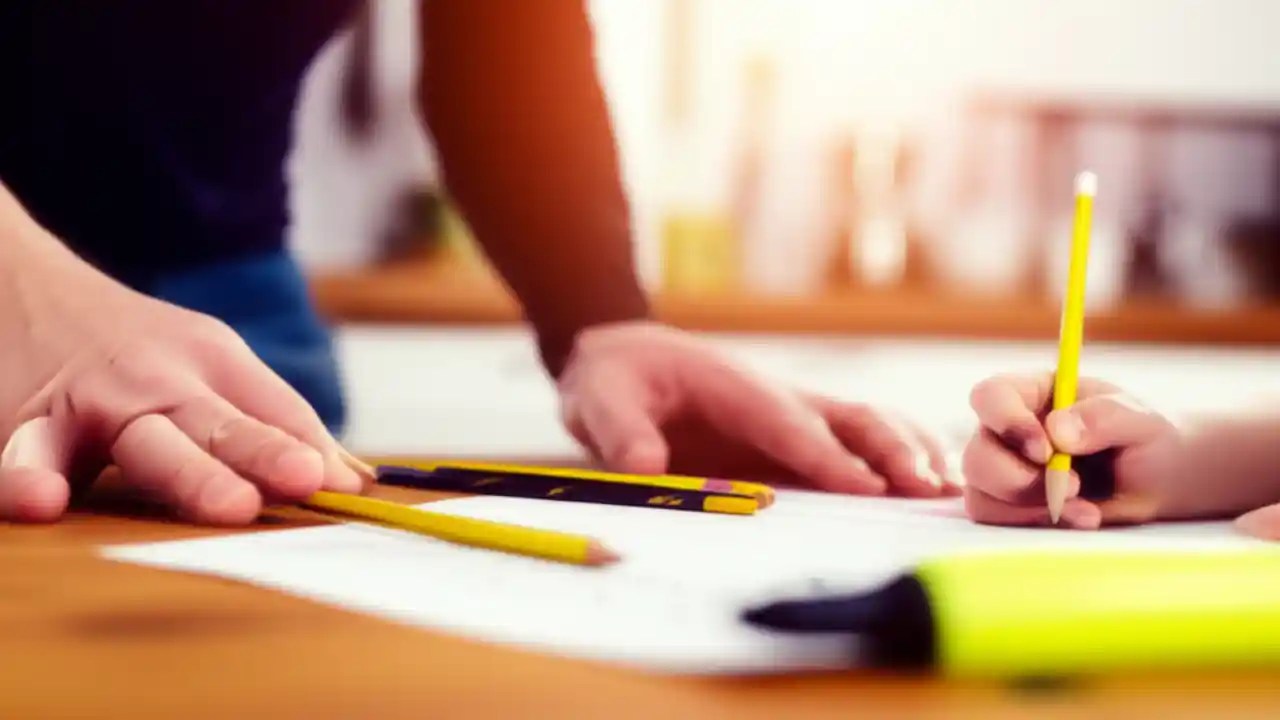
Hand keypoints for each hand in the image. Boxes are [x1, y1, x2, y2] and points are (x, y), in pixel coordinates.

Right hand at [0, 239, 365, 524]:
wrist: (13, 282)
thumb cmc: (132, 351)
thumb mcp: (204, 368)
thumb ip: (273, 425)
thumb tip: (355, 482)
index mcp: (212, 362)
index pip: (277, 411)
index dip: (314, 449)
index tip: (352, 488)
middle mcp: (159, 380)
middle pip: (220, 423)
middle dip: (263, 452)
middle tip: (304, 480)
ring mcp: (93, 402)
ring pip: (142, 441)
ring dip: (189, 472)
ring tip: (230, 505)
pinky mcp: (25, 426)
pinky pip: (24, 455)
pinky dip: (27, 477)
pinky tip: (43, 501)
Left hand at [556, 322, 956, 495]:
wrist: (623, 358)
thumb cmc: (614, 379)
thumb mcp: (597, 399)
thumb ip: (619, 430)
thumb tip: (644, 465)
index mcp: (732, 386)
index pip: (787, 423)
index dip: (827, 457)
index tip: (866, 489)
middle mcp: (774, 396)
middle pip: (846, 418)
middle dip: (890, 451)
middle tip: (928, 489)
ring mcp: (790, 413)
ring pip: (865, 424)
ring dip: (907, 450)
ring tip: (947, 488)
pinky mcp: (793, 433)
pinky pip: (854, 442)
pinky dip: (897, 455)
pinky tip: (930, 481)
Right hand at [962, 372, 1183, 528]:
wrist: (1158, 483)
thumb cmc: (1144, 440)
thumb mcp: (1138, 420)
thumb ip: (1103, 417)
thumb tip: (1058, 432)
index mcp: (1031, 394)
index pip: (991, 396)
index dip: (1007, 422)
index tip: (1045, 451)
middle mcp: (1006, 432)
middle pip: (979, 454)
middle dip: (1021, 481)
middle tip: (1075, 487)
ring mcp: (1003, 470)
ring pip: (980, 492)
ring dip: (1029, 508)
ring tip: (1086, 510)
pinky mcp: (1008, 506)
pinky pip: (995, 519)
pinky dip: (1033, 524)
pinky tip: (1078, 520)